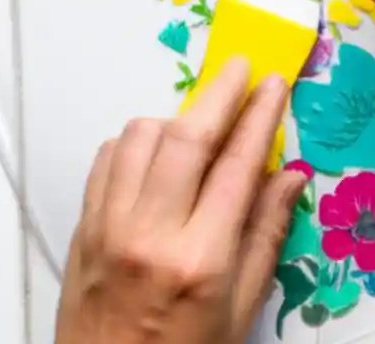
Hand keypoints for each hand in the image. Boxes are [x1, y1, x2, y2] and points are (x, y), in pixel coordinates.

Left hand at [56, 59, 306, 343]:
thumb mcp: (242, 308)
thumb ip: (265, 236)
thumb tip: (292, 176)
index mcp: (201, 260)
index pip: (237, 166)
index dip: (260, 117)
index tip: (274, 85)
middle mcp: (150, 235)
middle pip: (185, 137)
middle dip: (218, 93)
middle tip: (239, 66)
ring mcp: (108, 228)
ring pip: (139, 139)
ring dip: (174, 116)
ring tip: (201, 118)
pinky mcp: (82, 229)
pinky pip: (107, 160)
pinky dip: (135, 141)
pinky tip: (158, 149)